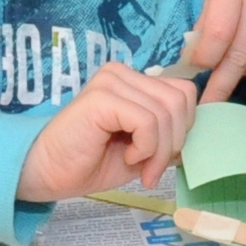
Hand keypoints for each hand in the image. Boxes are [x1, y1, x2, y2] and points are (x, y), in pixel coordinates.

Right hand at [18, 62, 196, 201]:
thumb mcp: (141, 148)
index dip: (183, 128)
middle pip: (180, 100)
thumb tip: (198, 134)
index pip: (184, 92)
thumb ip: (166, 134)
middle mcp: (123, 72)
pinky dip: (146, 148)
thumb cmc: (91, 162)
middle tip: (151, 169)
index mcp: (134, 80)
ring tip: (139, 168)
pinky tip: (127, 159)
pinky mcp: (102, 97)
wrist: (47, 172)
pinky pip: (147, 122)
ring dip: (159, 151)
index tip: (164, 157)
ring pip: (166, 112)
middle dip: (174, 143)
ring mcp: (111, 81)